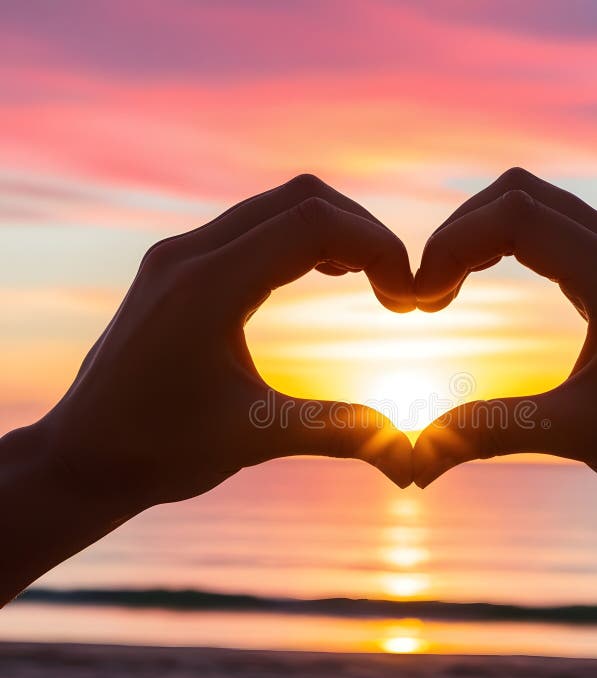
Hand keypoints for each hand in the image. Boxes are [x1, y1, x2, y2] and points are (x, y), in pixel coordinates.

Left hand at [0, 175, 413, 600]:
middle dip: (363, 233)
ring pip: (276, 207)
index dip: (377, 247)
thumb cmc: (158, 451)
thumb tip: (409, 455)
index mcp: (206, 286)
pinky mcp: (179, 268)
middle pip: (299, 199)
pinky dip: (300, 241)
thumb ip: (337, 432)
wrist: (84, 455)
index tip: (407, 295)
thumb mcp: (254, 438)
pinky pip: (253, 228)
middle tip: (396, 287)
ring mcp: (180, 256)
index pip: (312, 224)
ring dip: (333, 232)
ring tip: (371, 279)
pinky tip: (324, 275)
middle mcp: (189, 254)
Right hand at [413, 168, 596, 593]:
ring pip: (536, 203)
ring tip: (444, 288)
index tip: (421, 297)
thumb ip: (488, 431)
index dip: (452, 244)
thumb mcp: (572, 434)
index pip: (516, 216)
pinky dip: (507, 243)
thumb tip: (415, 457)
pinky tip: (482, 279)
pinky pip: (555, 228)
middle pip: (520, 193)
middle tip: (426, 292)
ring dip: (480, 234)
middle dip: (459, 233)